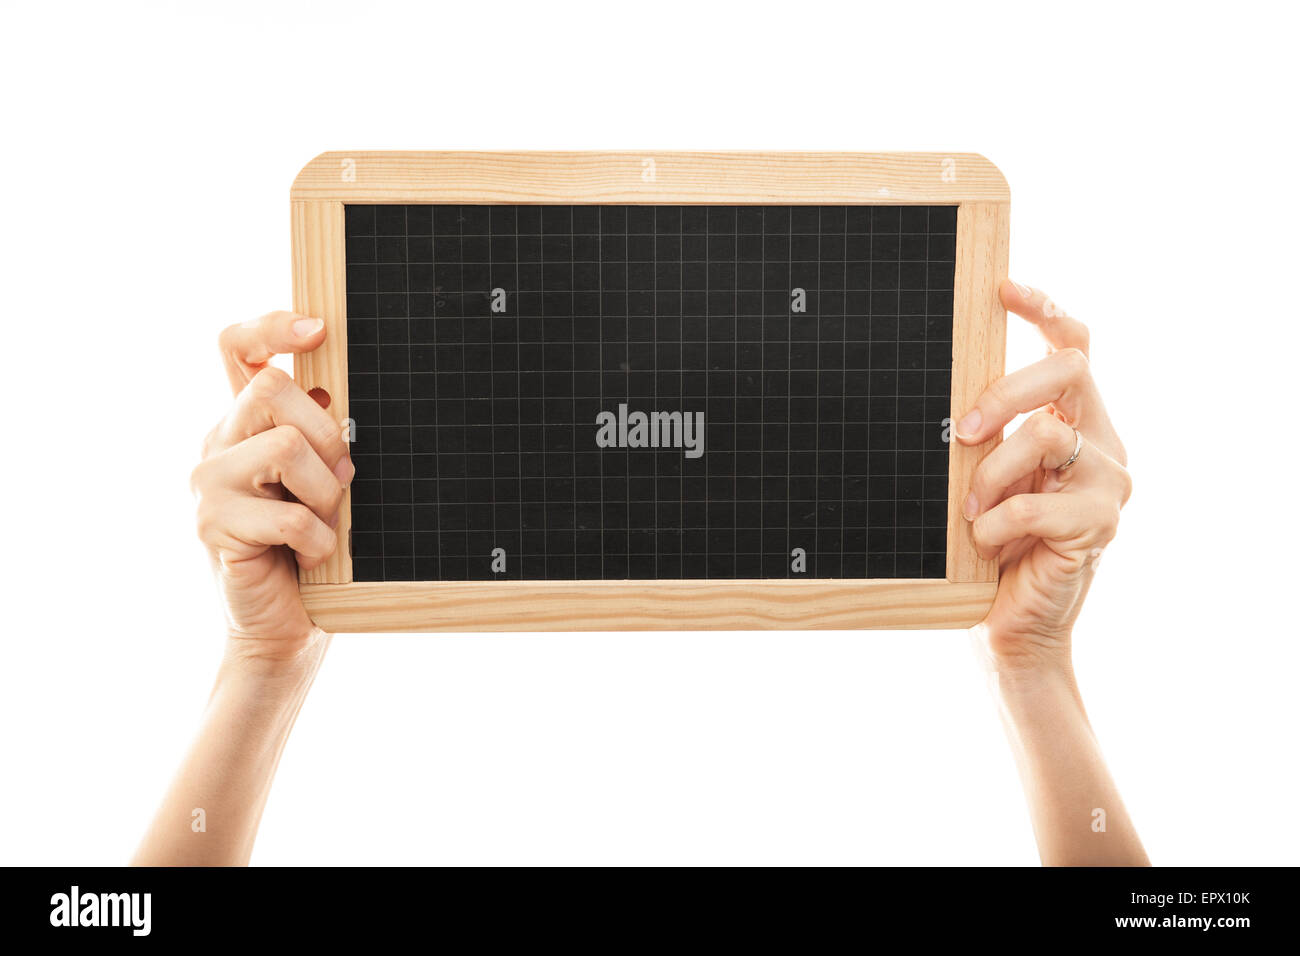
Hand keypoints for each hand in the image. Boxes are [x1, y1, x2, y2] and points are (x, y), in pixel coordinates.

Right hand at [191, 311, 352, 666]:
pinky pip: (290, 513)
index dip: (271, 327)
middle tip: (339, 481)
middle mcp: (218, 442)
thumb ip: (322, 436)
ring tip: (321, 526)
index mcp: (246, 423)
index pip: (238, 348)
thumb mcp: (326, 482)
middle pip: (271, 388)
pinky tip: (313, 557)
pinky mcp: (212, 525)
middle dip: (326, 434)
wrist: (284, 627)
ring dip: (326, 494)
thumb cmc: (313, 551)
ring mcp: (208, 482)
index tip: (318, 330)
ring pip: (286, 446)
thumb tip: (335, 390)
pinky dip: (320, 539)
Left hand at [956, 281, 1130, 673]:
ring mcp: (1108, 483)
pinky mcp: (1099, 526)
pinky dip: (997, 523)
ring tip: (968, 510)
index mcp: (1075, 421)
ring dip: (991, 473)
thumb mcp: (982, 477)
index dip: (1045, 310)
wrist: (1012, 623)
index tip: (1002, 289)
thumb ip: (984, 436)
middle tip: (961, 430)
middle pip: (1070, 370)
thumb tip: (945, 400)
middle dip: (1006, 391)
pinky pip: (1039, 505)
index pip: (1074, 345)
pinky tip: (983, 543)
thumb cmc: (989, 546)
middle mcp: (1101, 442)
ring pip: (1048, 436)